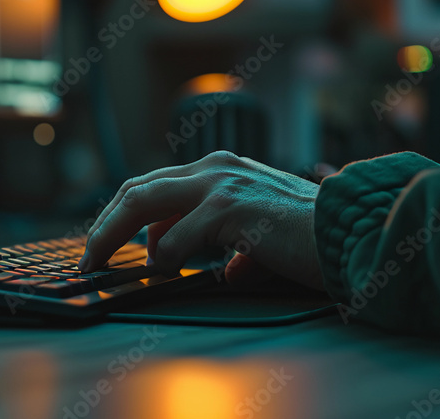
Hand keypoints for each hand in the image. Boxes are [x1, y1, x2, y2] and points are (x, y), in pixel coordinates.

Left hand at [79, 151, 323, 288]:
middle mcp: (216, 168)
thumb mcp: (264, 232)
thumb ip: (237, 243)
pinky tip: (166, 271)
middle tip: (88, 256)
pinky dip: (166, 257)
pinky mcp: (233, 206)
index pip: (154, 186)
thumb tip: (225, 270)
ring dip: (118, 239)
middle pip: (137, 190)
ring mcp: (222, 183)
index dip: (122, 215)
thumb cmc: (312, 236)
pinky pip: (180, 235)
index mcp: (221, 170)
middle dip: (105, 224)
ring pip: (144, 204)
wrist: (351, 232)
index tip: (104, 244)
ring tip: (107, 264)